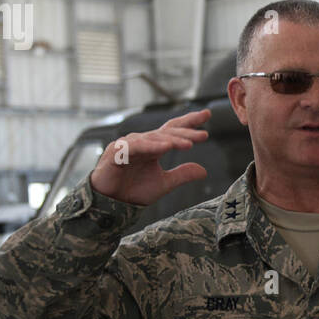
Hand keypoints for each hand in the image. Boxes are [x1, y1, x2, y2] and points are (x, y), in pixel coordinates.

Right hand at [89, 109, 210, 206]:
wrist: (110, 203)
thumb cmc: (133, 190)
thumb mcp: (164, 183)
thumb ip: (182, 175)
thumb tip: (204, 171)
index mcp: (154, 146)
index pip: (173, 129)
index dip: (189, 121)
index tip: (207, 114)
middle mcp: (143, 142)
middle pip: (167, 132)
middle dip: (186, 132)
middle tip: (204, 135)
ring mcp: (129, 145)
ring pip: (154, 138)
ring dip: (172, 140)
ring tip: (189, 144)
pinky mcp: (117, 153)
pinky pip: (136, 147)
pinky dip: (151, 146)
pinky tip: (166, 147)